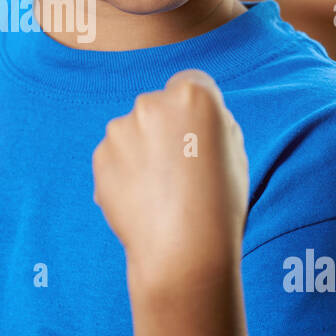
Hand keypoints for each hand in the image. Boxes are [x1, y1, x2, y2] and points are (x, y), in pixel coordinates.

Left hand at [91, 70, 248, 291]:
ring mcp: (120, 129)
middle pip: (159, 105)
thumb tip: (193, 115)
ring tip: (162, 190)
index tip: (199, 135)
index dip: (197, 109)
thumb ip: (213, 122)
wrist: (183, 252)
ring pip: (133, 131)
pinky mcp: (99, 156)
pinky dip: (124, 172)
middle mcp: (152, 103)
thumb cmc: (220, 205)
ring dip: (142, 150)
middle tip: (181, 169)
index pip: (192, 83)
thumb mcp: (236, 151)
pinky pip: (115, 156)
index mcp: (194, 95)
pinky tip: (143, 200)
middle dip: (166, 128)